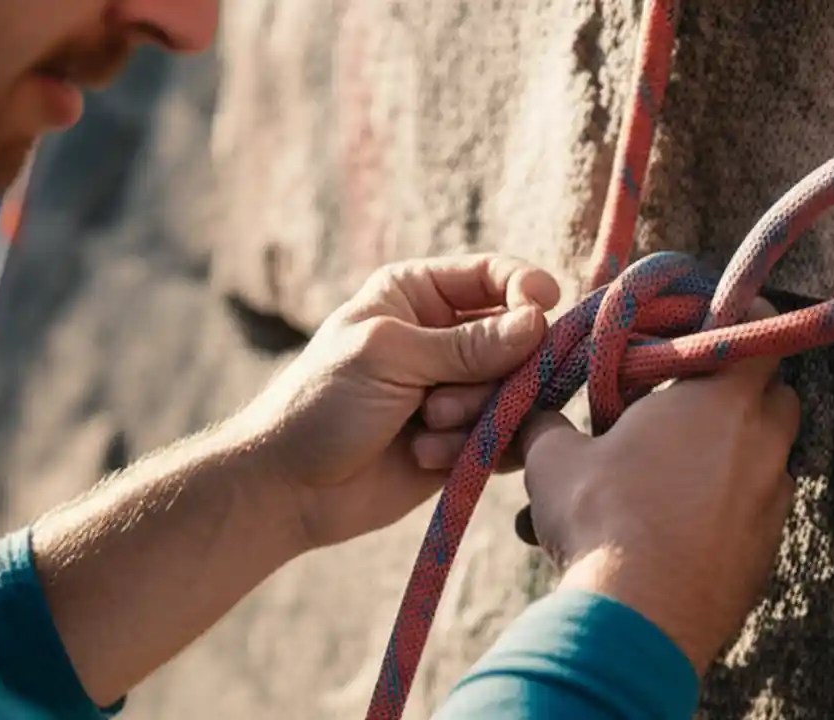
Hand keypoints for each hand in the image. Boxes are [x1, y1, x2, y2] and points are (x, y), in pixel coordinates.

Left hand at [229, 254, 560, 550]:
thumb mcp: (390, 356)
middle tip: (439, 401)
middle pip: (519, 339)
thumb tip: (539, 323)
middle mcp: (445, 337)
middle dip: (491, 372)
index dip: (525, 289)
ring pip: (516, 391)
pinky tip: (427, 458)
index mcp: (419, 294)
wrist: (289, 489)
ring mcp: (459, 391)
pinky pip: (507, 437)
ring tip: (424, 430)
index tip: (544, 307)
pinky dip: (475, 449)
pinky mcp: (466, 441)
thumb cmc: (323, 404)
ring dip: (474, 415)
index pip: (494, 276)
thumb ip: (468, 344)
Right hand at [516, 300, 798, 674]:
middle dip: (732, 396)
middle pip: (772, 397)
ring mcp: (771, 505)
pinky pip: (751, 516)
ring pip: (762, 461)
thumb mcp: (554, 460)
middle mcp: (762, 446)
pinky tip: (667, 530)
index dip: (737, 320)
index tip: (707, 326)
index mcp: (721, 401)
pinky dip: (720, 512)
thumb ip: (548, 425)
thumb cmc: (601, 519)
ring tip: (661, 478)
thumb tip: (532, 416)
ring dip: (723, 459)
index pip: (759, 331)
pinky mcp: (765, 556)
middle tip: (677, 408)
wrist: (637, 620)